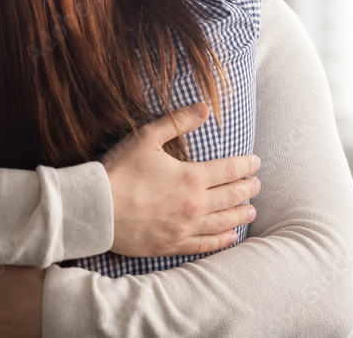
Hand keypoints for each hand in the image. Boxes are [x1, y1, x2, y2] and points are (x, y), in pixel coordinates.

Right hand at [102, 103, 261, 257]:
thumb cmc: (119, 171)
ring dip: (241, 214)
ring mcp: (185, 228)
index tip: (256, 163)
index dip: (247, 165)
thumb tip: (204, 107)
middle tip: (257, 184)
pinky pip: (206, 244)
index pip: (230, 170)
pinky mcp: (174, 245)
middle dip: (248, 189)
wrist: (95, 209)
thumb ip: (178, 121)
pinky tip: (231, 236)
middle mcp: (194, 204)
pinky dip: (223, 240)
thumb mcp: (147, 138)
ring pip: (224, 221)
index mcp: (191, 177)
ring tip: (252, 210)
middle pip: (232, 196)